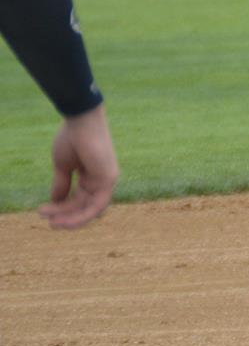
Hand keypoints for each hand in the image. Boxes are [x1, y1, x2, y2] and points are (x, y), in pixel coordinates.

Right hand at [41, 105, 118, 229]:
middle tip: (48, 222)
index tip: (43, 211)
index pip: (79, 199)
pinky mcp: (108, 180)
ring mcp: (107, 180)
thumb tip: (57, 202)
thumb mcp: (63, 166)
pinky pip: (96, 206)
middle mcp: (102, 180)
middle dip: (65, 215)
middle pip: (84, 206)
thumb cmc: (72, 139)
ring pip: (90, 209)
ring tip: (52, 223)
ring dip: (71, 219)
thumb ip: (62, 184)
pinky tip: (64, 220)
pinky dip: (81, 216)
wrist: (80, 122)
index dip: (62, 208)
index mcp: (92, 176)